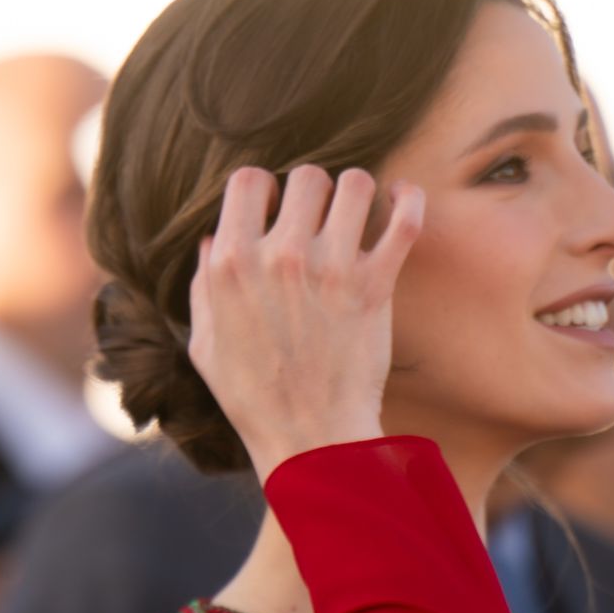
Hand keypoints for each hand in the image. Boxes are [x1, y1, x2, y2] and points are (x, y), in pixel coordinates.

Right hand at [187, 165, 422, 482]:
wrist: (309, 437)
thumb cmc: (252, 396)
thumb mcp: (205, 343)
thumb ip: (204, 285)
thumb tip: (213, 240)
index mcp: (232, 264)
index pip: (247, 180)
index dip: (262, 189)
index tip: (272, 210)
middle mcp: (282, 257)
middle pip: (306, 175)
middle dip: (312, 189)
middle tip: (317, 216)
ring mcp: (332, 268)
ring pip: (355, 183)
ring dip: (356, 192)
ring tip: (354, 212)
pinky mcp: (376, 286)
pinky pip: (405, 219)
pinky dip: (410, 198)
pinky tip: (403, 195)